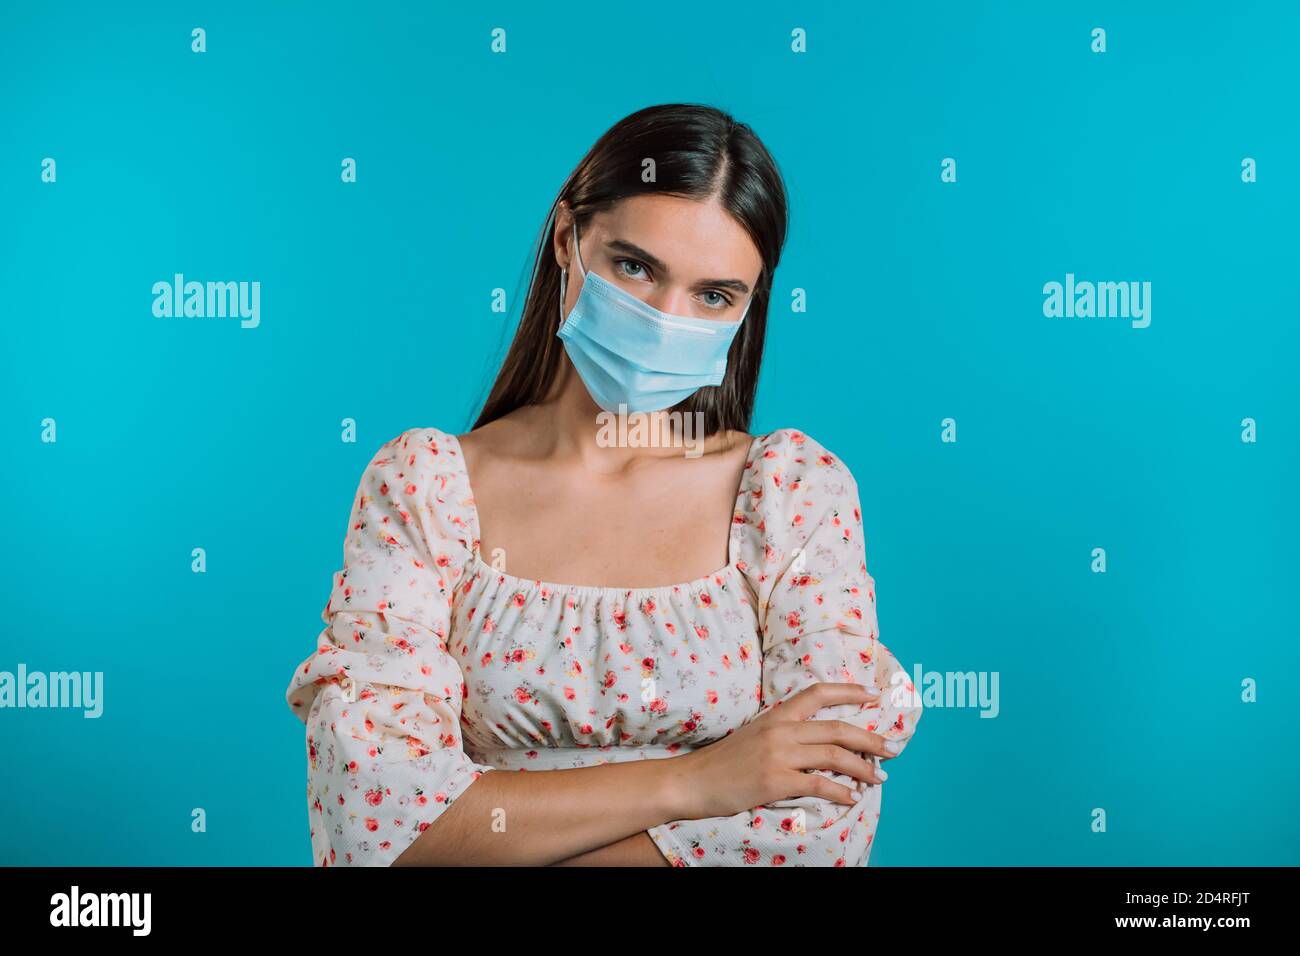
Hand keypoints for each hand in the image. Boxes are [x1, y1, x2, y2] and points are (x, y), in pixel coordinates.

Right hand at [673, 682, 895, 819]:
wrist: (693, 780)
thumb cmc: (724, 761)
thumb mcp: (754, 734)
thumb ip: (784, 731)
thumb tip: (816, 740)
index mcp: (776, 715)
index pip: (818, 693)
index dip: (850, 691)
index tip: (874, 695)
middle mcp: (781, 730)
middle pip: (838, 728)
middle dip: (871, 738)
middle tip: (892, 748)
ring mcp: (779, 755)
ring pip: (835, 756)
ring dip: (863, 768)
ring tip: (879, 777)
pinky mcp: (775, 781)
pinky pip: (820, 785)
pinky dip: (841, 792)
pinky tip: (852, 798)